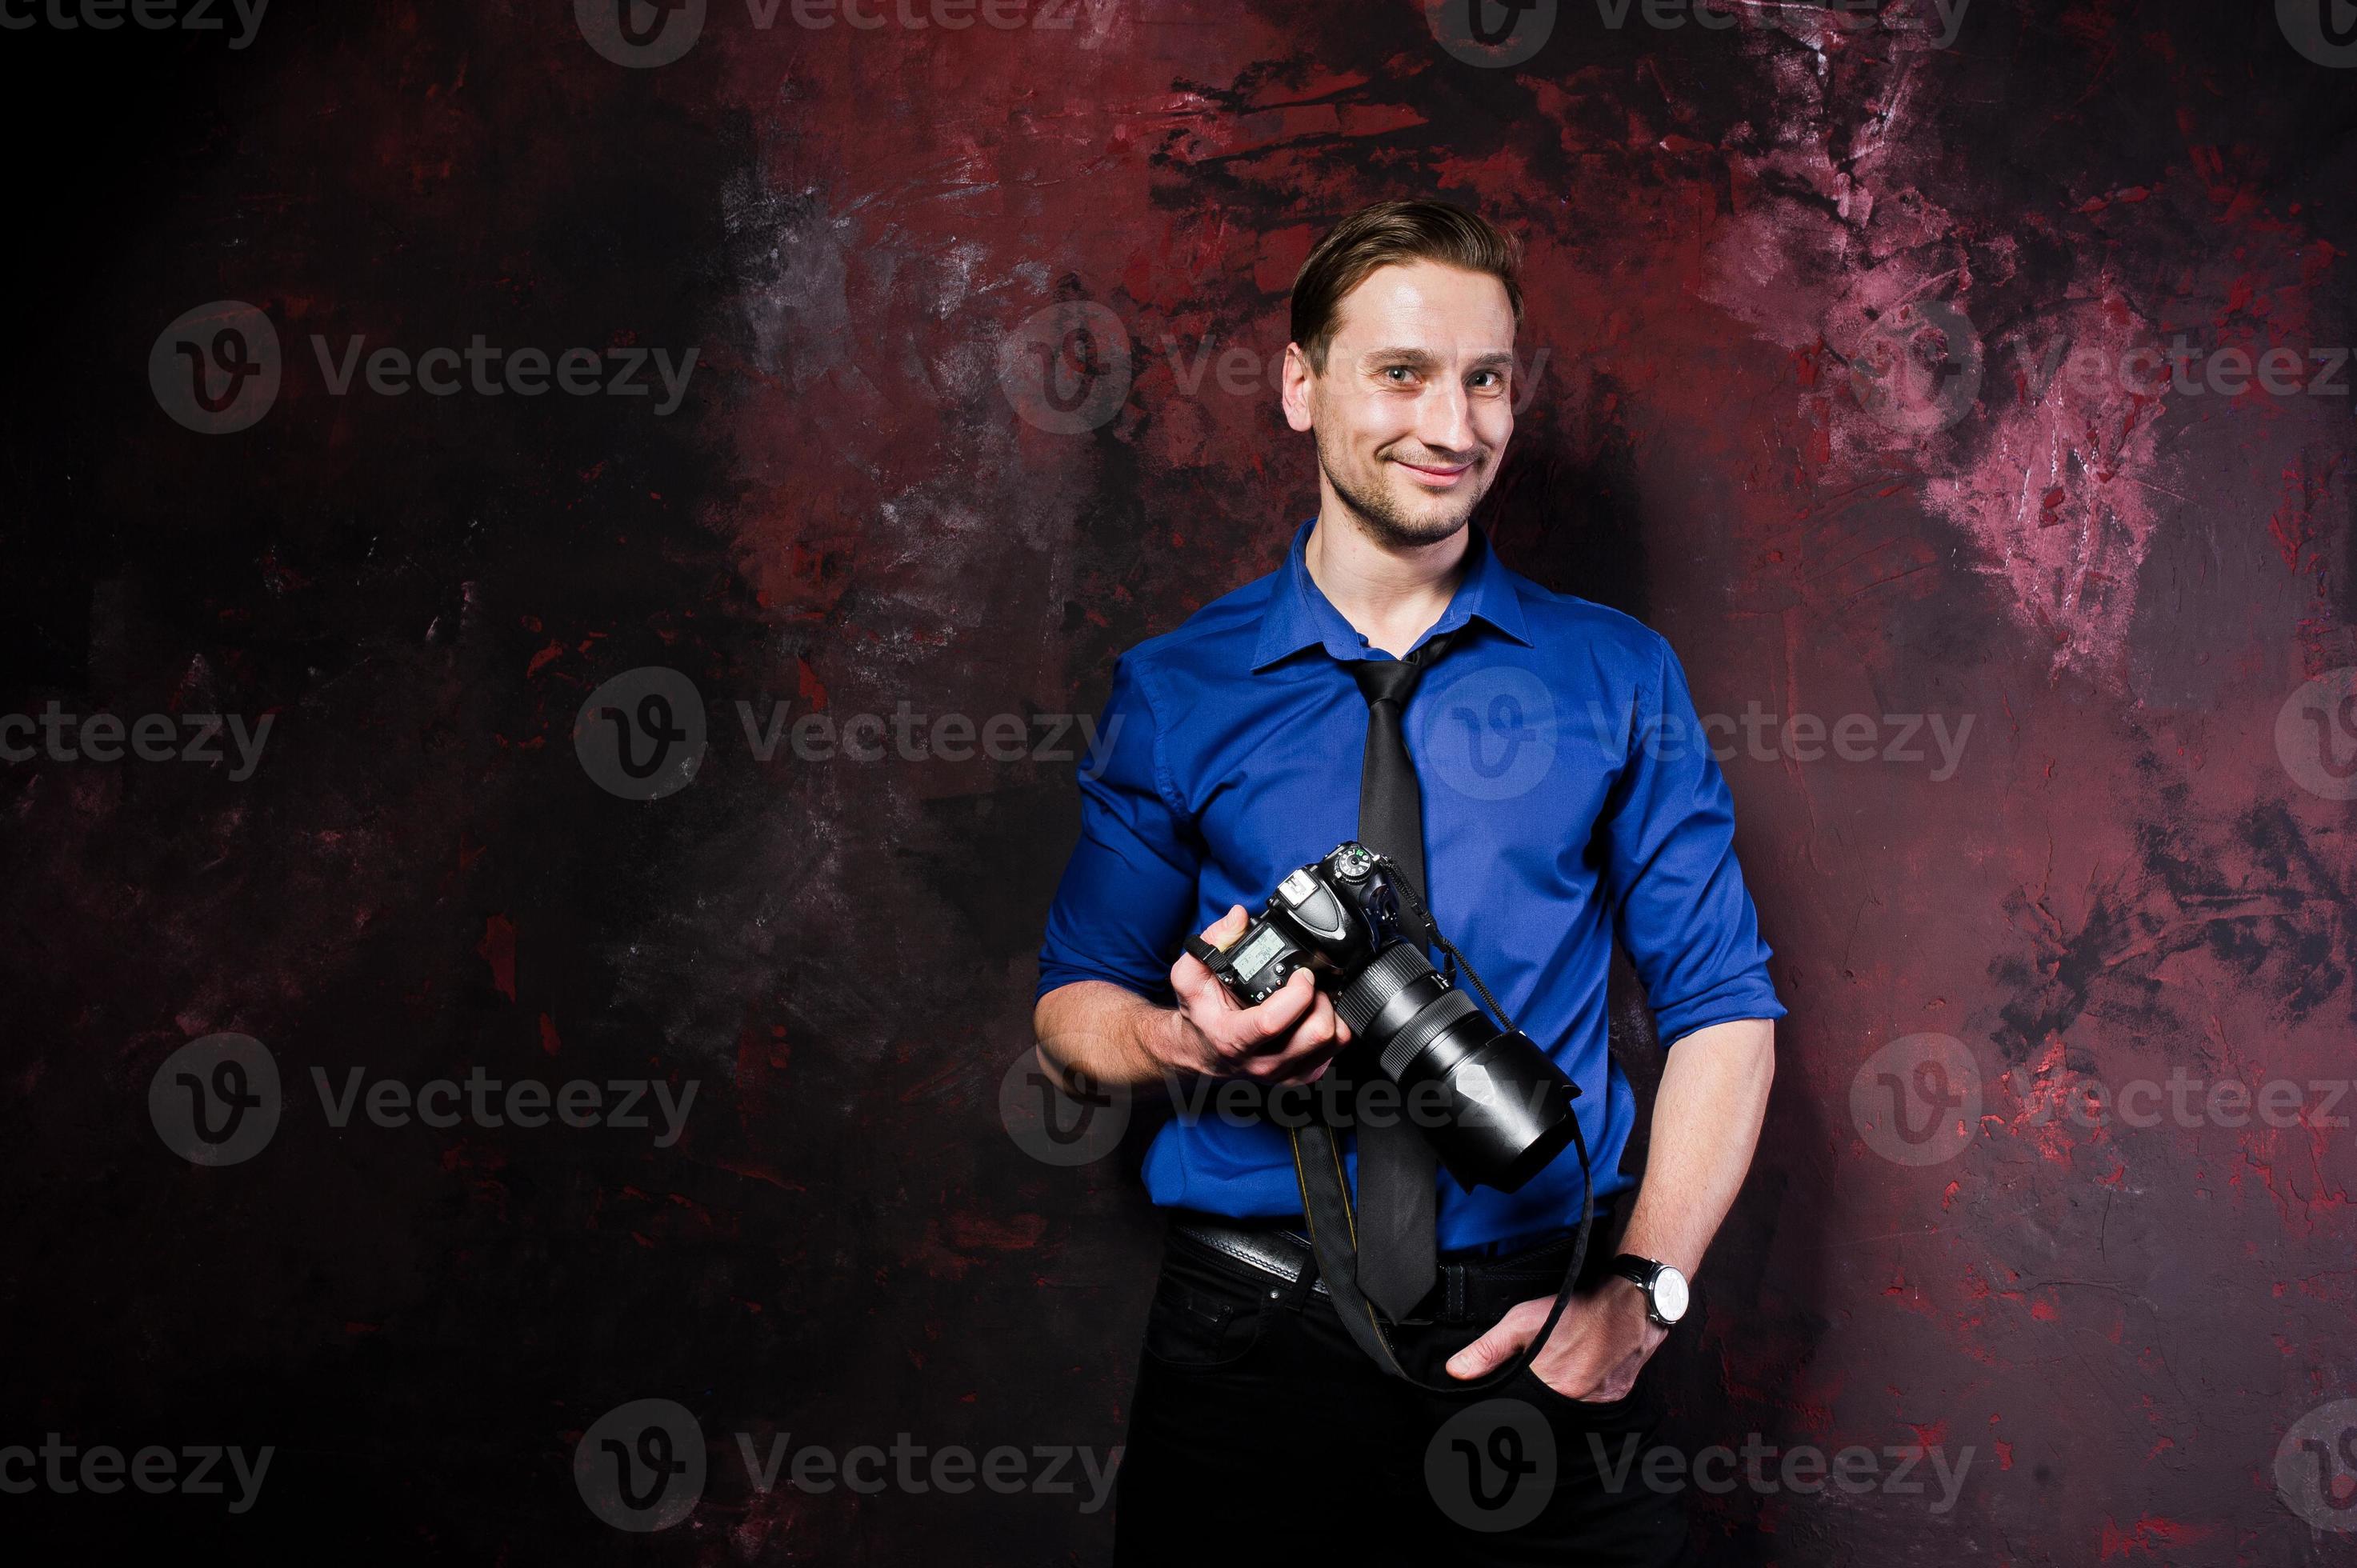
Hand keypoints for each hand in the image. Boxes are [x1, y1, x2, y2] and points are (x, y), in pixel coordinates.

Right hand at [1162, 905, 1350, 1085]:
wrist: (1200, 1050)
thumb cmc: (1200, 1014)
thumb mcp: (1190, 974)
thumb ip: (1211, 942)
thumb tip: (1238, 917)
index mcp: (1233, 1038)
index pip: (1274, 1023)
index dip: (1297, 993)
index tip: (1302, 973)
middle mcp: (1261, 1062)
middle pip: (1316, 1034)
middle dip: (1320, 1000)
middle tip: (1310, 985)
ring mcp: (1284, 1072)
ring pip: (1331, 1043)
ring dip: (1330, 1014)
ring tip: (1313, 999)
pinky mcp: (1301, 1076)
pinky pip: (1334, 1052)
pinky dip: (1332, 1029)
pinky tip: (1313, 1015)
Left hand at [1444, 1280, 1666, 1400]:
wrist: (1632, 1303)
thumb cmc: (1577, 1308)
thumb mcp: (1522, 1321)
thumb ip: (1488, 1350)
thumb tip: (1455, 1371)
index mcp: (1551, 1389)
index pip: (1521, 1417)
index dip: (1510, 1415)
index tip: (1499, 1417)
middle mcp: (1576, 1403)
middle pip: (1545, 1417)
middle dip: (1531, 1412)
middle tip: (1527, 1398)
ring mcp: (1599, 1402)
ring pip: (1569, 1414)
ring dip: (1556, 1405)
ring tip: (1553, 1384)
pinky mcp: (1616, 1396)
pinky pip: (1592, 1406)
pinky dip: (1580, 1397)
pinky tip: (1576, 1379)